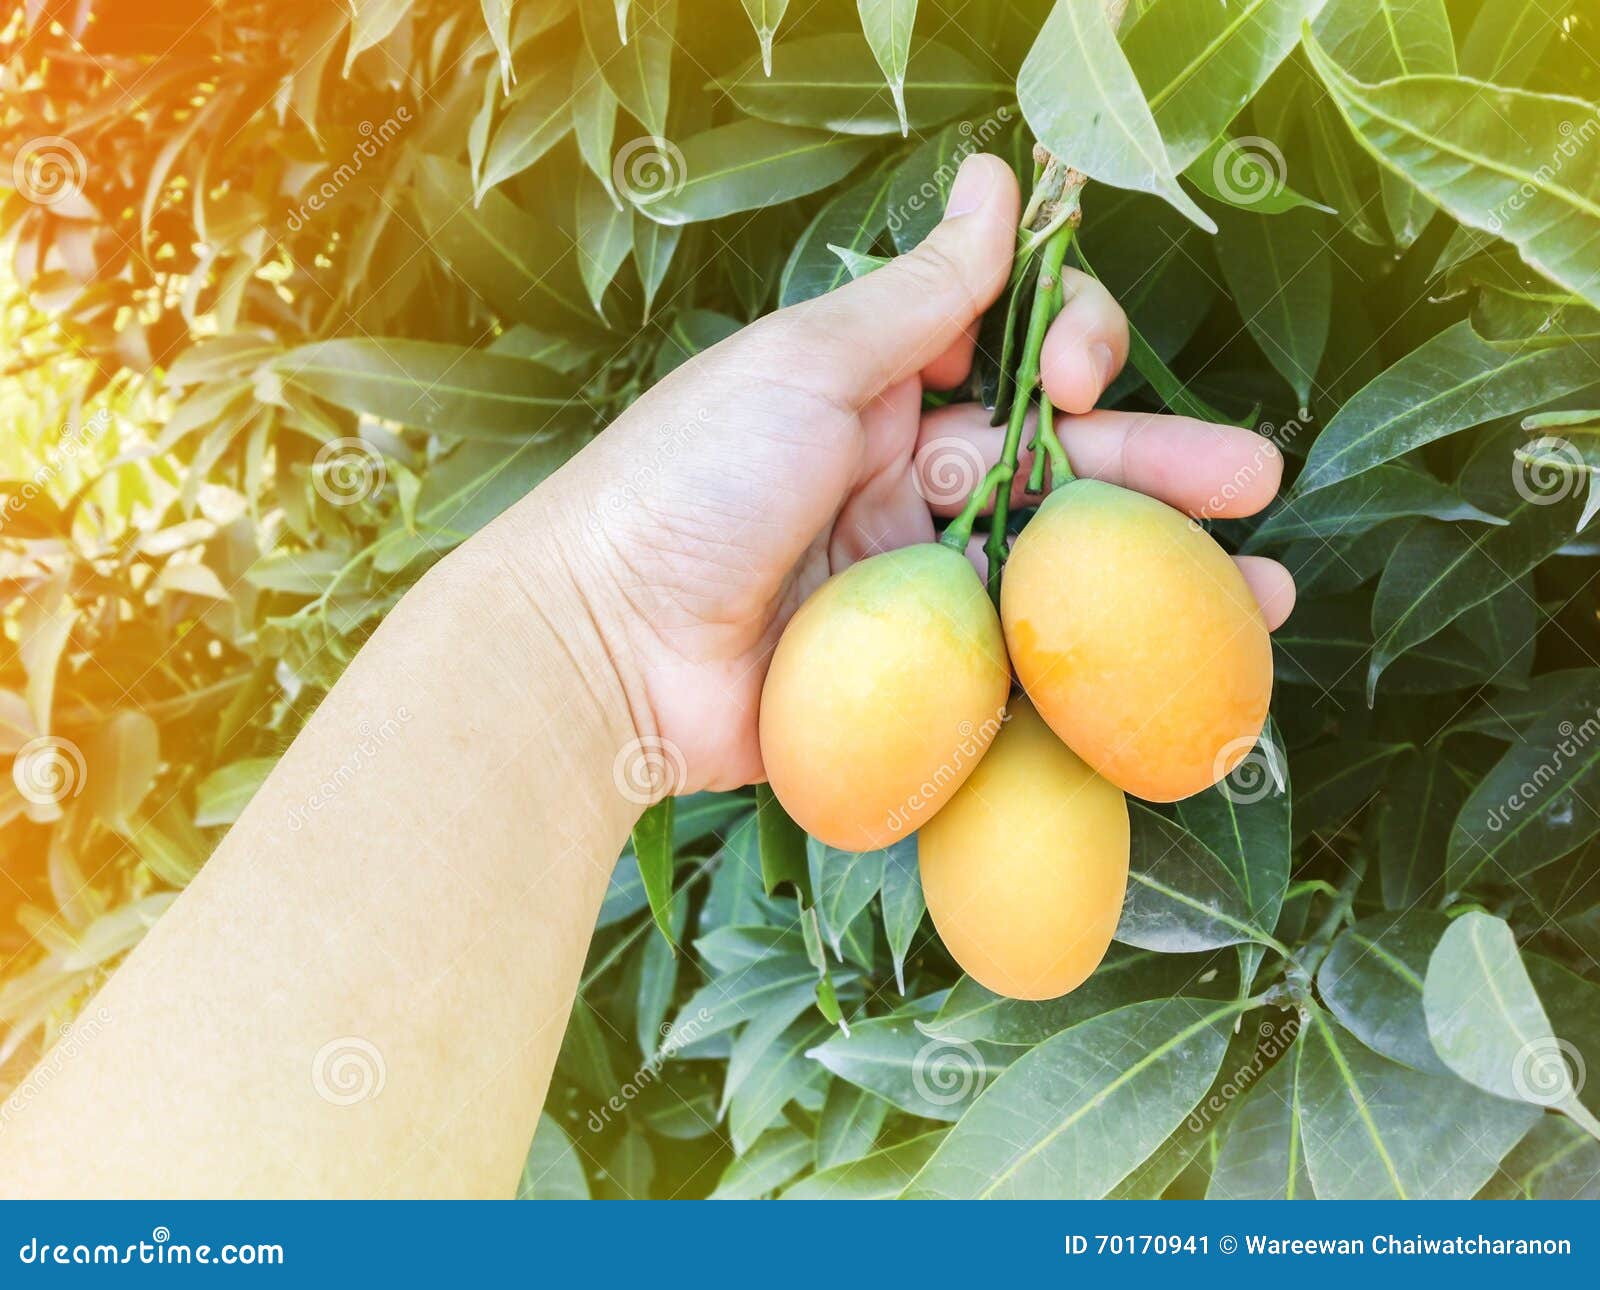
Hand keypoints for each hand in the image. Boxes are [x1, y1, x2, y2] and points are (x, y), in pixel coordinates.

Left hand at [518, 154, 1294, 798]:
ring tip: (1260, 596)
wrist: (606, 647)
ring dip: (1158, 579)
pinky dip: (1094, 673)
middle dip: (1159, 466)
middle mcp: (907, 488)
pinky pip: (1018, 668)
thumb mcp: (804, 364)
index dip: (1070, 353)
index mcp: (882, 398)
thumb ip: (918, 292)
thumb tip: (999, 181)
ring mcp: (917, 592)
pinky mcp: (914, 683)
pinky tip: (1178, 677)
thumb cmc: (690, 480)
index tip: (1074, 373)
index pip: (1013, 362)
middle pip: (1059, 470)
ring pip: (1054, 573)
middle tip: (1254, 476)